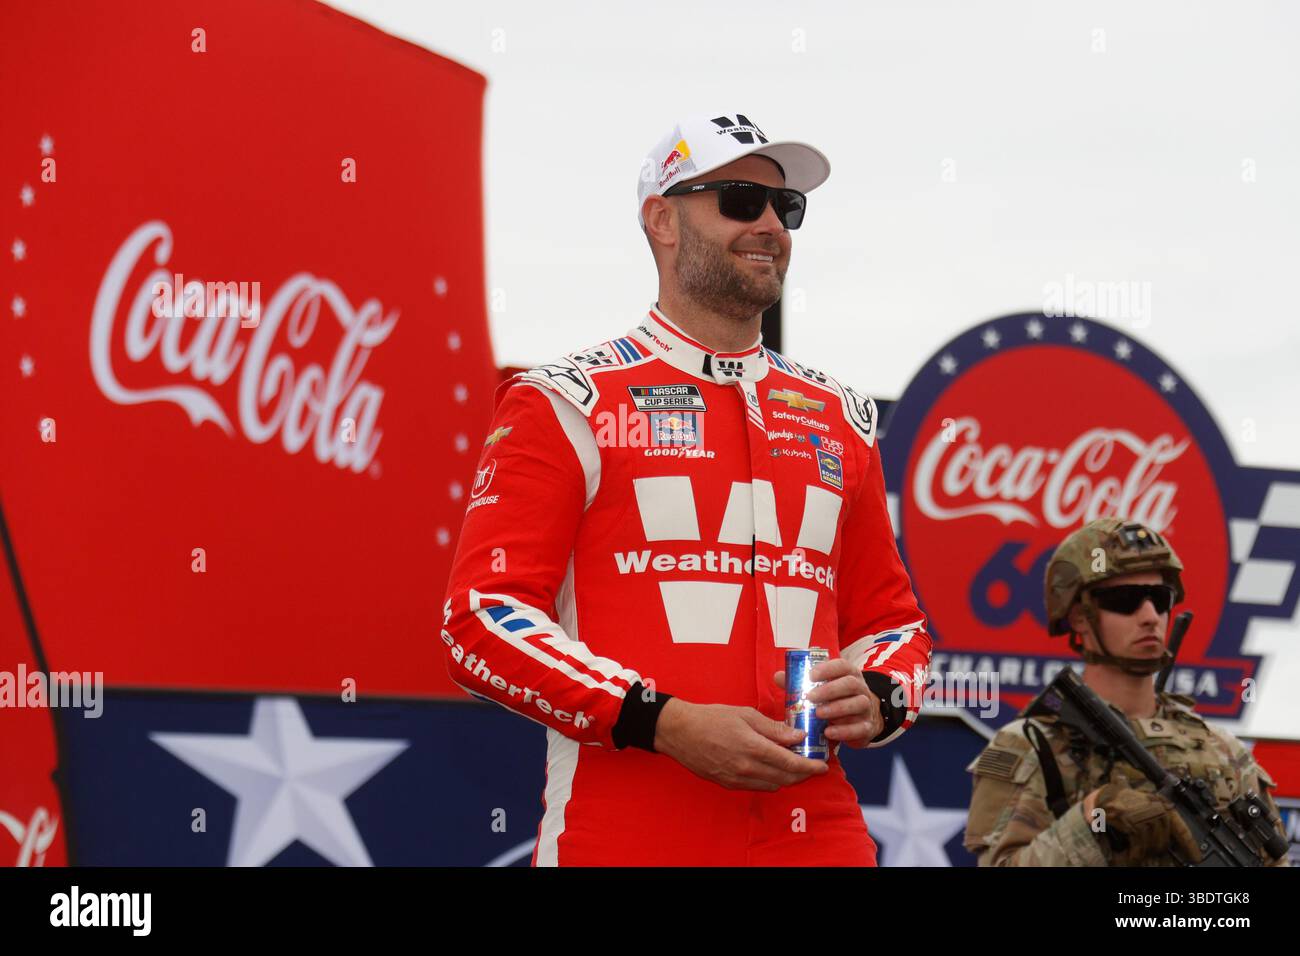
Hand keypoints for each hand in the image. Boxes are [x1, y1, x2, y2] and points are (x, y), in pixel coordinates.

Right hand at [652, 699, 829, 791]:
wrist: (680, 732)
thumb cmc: (712, 717)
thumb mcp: (745, 714)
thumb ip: (773, 728)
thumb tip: (797, 736)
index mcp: (753, 748)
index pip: (790, 763)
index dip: (809, 766)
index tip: (822, 765)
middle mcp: (747, 768)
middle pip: (785, 778)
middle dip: (803, 774)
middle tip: (813, 765)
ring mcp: (737, 779)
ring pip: (773, 785)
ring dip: (788, 778)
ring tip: (795, 765)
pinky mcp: (729, 784)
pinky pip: (758, 787)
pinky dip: (771, 781)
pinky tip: (773, 769)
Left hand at [774, 658, 883, 748]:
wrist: (862, 719)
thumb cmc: (836, 699)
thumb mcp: (821, 689)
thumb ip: (800, 683)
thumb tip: (779, 676)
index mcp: (848, 674)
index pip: (841, 665)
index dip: (827, 669)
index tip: (811, 676)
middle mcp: (860, 688)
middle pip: (850, 684)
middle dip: (830, 690)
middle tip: (810, 697)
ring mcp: (866, 707)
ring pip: (857, 704)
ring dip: (837, 709)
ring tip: (818, 714)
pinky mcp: (867, 727)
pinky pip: (859, 728)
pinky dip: (844, 731)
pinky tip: (829, 732)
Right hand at [1086, 781, 1202, 864]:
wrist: (1101, 798)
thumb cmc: (1122, 803)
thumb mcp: (1144, 808)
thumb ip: (1159, 820)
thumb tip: (1172, 844)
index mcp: (1162, 805)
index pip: (1181, 827)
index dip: (1189, 845)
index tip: (1196, 858)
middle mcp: (1157, 809)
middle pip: (1165, 841)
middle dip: (1156, 851)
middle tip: (1145, 853)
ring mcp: (1146, 816)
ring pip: (1153, 846)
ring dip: (1143, 853)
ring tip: (1134, 853)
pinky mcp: (1134, 824)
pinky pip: (1140, 847)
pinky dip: (1134, 854)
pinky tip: (1128, 856)